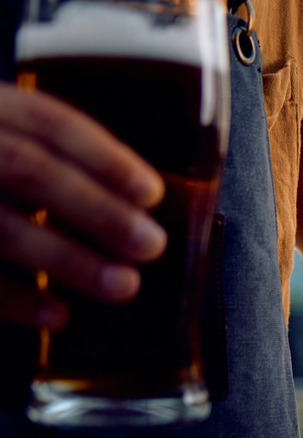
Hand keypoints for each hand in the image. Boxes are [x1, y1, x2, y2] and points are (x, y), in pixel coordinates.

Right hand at [0, 84, 166, 327]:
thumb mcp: (4, 138)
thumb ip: (52, 159)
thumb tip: (137, 203)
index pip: (47, 121)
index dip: (104, 156)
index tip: (152, 192)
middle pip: (28, 170)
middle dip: (96, 209)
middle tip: (150, 245)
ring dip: (66, 258)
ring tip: (123, 285)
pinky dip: (13, 298)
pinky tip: (56, 316)